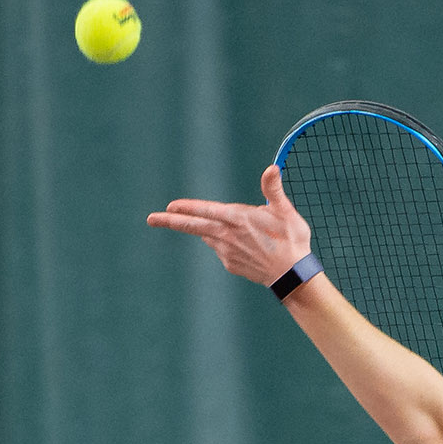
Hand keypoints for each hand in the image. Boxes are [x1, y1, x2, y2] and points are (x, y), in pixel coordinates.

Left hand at [146, 165, 312, 286]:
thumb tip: (271, 168)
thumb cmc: (291, 240)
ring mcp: (226, 252)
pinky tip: (245, 245)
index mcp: (238, 219)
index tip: (170, 207)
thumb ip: (273, 190)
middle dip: (171, 222)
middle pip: (194, 227)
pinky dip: (225, 243)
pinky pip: (221, 249)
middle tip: (151, 219)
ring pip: (210, 236)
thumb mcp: (285, 211)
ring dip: (211, 230)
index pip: (206, 210)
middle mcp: (227, 236)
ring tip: (241, 232)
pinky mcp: (230, 264)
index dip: (187, 208)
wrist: (292, 275)